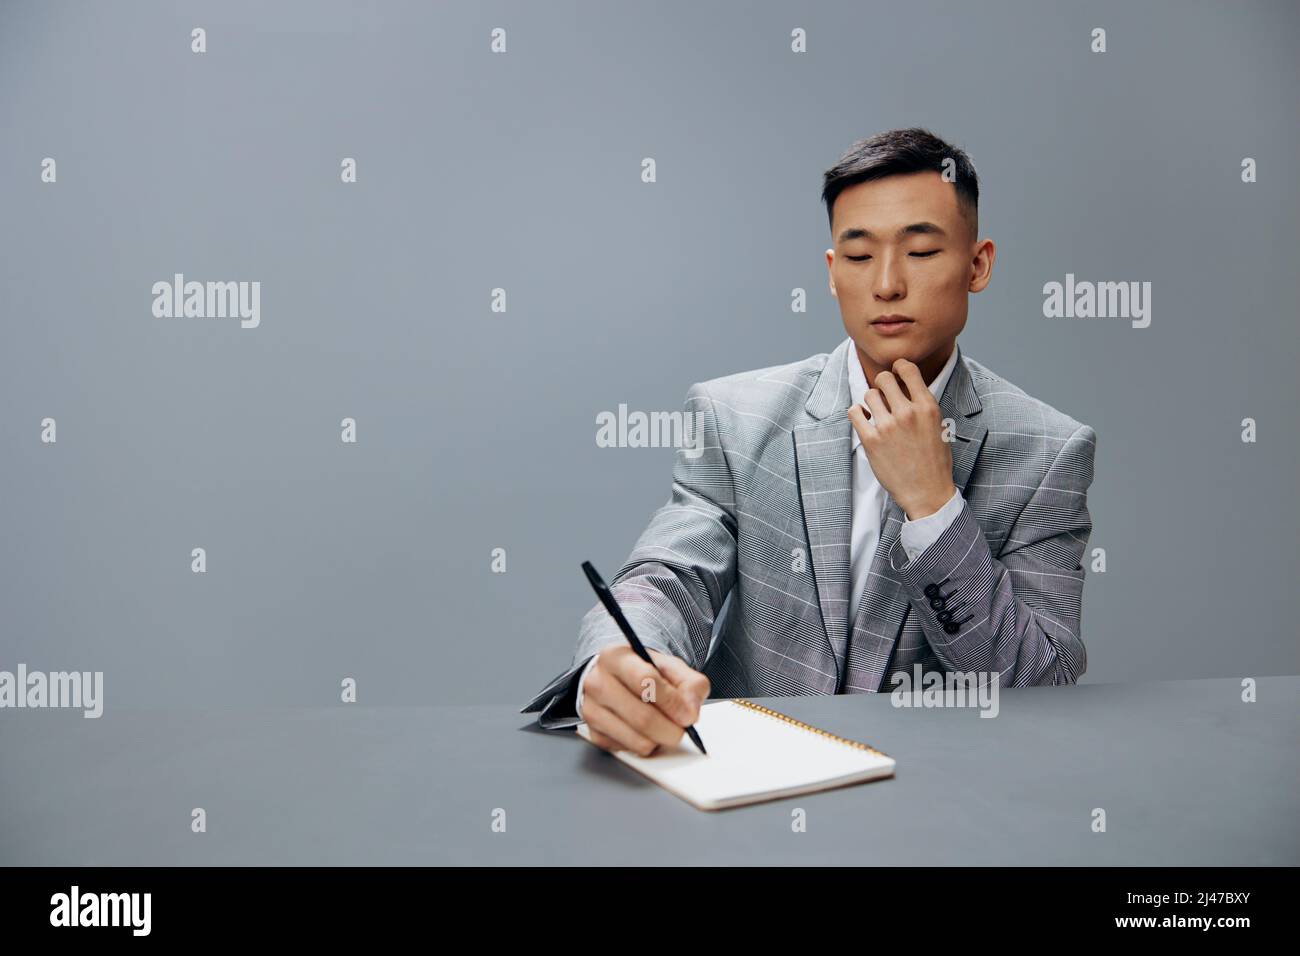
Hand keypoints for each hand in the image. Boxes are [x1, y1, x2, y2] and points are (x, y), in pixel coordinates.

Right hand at [581, 646, 709, 755]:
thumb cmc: (644, 672)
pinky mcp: (593, 734)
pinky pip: (628, 750)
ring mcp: (591, 710)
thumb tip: (690, 712)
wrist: (617, 679)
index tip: (688, 715)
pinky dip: (644, 746)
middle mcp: (597, 682)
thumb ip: (690, 684)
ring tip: (664, 728)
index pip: (645, 681)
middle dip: (671, 730)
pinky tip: (645, 732)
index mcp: (616, 657)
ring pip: (636, 739)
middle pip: (642, 717)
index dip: (672, 702)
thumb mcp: (671, 667)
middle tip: (682, 729)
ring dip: (660, 741)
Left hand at [847, 357, 955, 519]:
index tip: (895, 373)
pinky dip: (857, 413)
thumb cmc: (935, 461)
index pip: (907, 370)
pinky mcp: (871, 441)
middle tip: (884, 395)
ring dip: (871, 401)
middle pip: (884, 378)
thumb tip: (905, 386)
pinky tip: (865, 419)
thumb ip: (922, 405)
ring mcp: (888, 426)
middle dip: (882, 383)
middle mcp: (907, 413)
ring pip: (869, 395)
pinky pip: (854, 412)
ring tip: (877, 413)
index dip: (898, 367)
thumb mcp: (938, 427)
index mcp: (927, 407)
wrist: (927, 492)